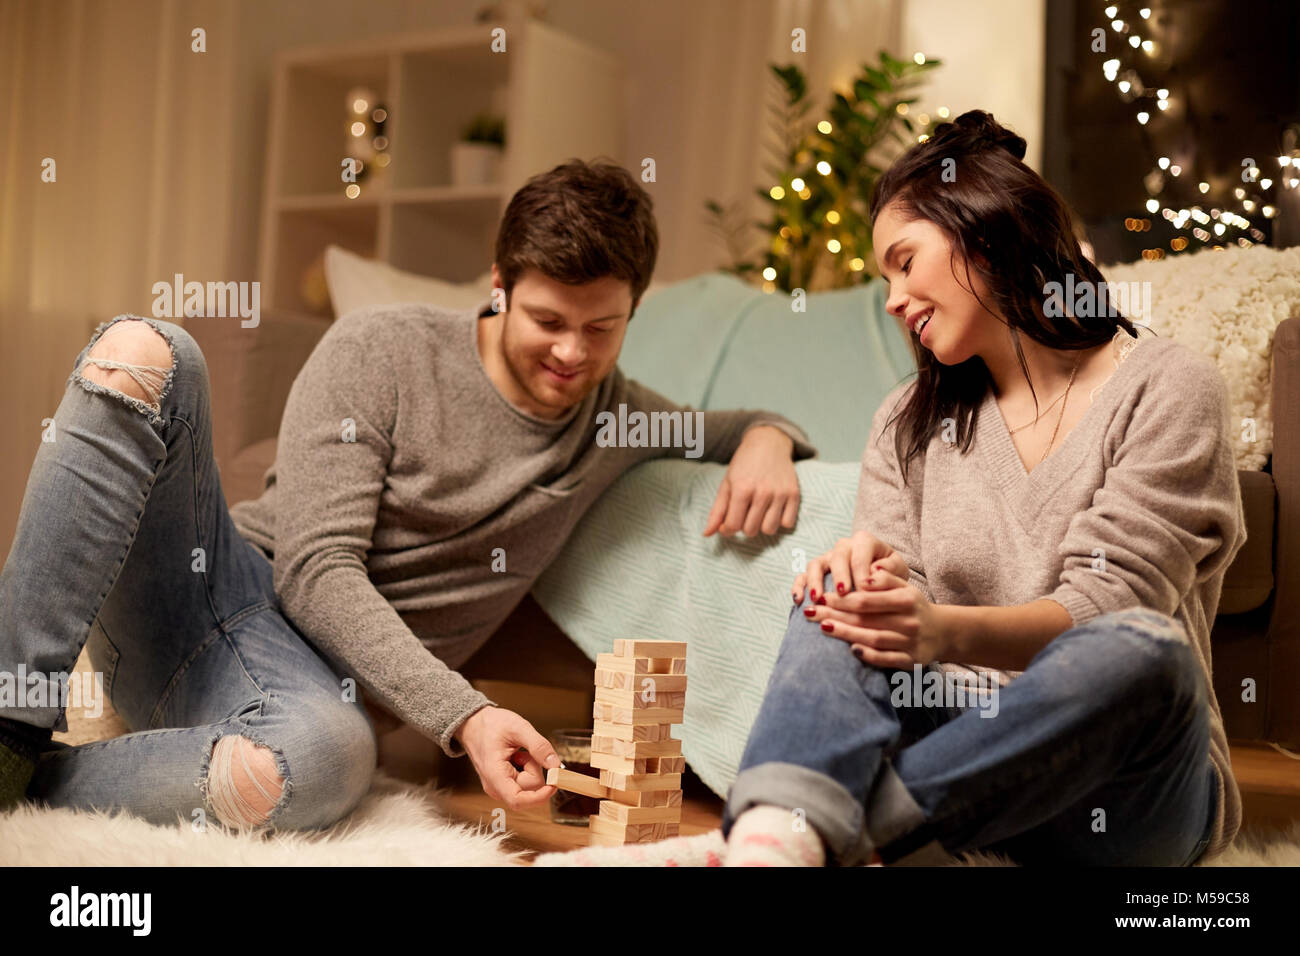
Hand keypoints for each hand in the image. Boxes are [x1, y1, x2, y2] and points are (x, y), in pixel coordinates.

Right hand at [455, 706, 559, 809]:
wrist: (474, 724)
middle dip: (534, 768)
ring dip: (531, 768)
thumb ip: (538, 746)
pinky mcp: (505, 785)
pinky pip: (525, 782)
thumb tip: (556, 765)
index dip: (539, 797)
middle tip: (523, 751)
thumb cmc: (490, 725)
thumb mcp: (518, 728)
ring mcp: (500, 788)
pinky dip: (527, 769)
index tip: (554, 784)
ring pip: (530, 786)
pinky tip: (516, 757)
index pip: (518, 801)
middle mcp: (496, 788)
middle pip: (530, 789)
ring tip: (517, 753)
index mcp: (494, 776)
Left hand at [703, 426, 799, 536]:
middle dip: (744, 526)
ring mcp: (780, 493)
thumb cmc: (744, 465)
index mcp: (742, 489)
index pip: (733, 525)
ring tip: (759, 513)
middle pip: (750, 530)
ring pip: (769, 530)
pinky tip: (773, 510)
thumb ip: (717, 511)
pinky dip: (780, 521)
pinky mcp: (794, 494)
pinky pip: (787, 523)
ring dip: (762, 526)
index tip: (728, 523)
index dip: (728, 529)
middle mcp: (762, 492)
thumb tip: (707, 534)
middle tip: (744, 513)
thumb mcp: (727, 484)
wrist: (769, 443)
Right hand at [792, 530, 904, 603]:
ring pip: (816, 564)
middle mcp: (843, 547)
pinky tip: (799, 601)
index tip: (864, 591)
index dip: (861, 572)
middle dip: (839, 575)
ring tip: (817, 599)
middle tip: (843, 593)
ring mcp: (827, 559)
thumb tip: (875, 571)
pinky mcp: (816, 572)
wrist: (882, 581)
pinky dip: (799, 586)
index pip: (860, 553)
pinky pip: (802, 575)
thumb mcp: (898, 570)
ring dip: (815, 581)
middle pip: (837, 556)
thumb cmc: (890, 575)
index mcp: (864, 541)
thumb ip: (891, 569)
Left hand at [804, 567, 947, 667]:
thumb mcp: (904, 586)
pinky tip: (851, 650)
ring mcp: (910, 642)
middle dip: (835, 615)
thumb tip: (864, 575)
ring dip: (846, 634)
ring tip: (823, 627)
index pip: (867, 598)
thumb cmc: (912, 606)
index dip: (841, 598)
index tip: (821, 596)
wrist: (942, 631)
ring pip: (873, 638)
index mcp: (906, 599)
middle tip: (811, 612)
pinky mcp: (911, 661)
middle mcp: (909, 620)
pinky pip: (886, 659)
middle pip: (866, 618)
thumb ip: (884, 579)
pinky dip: (868, 655)